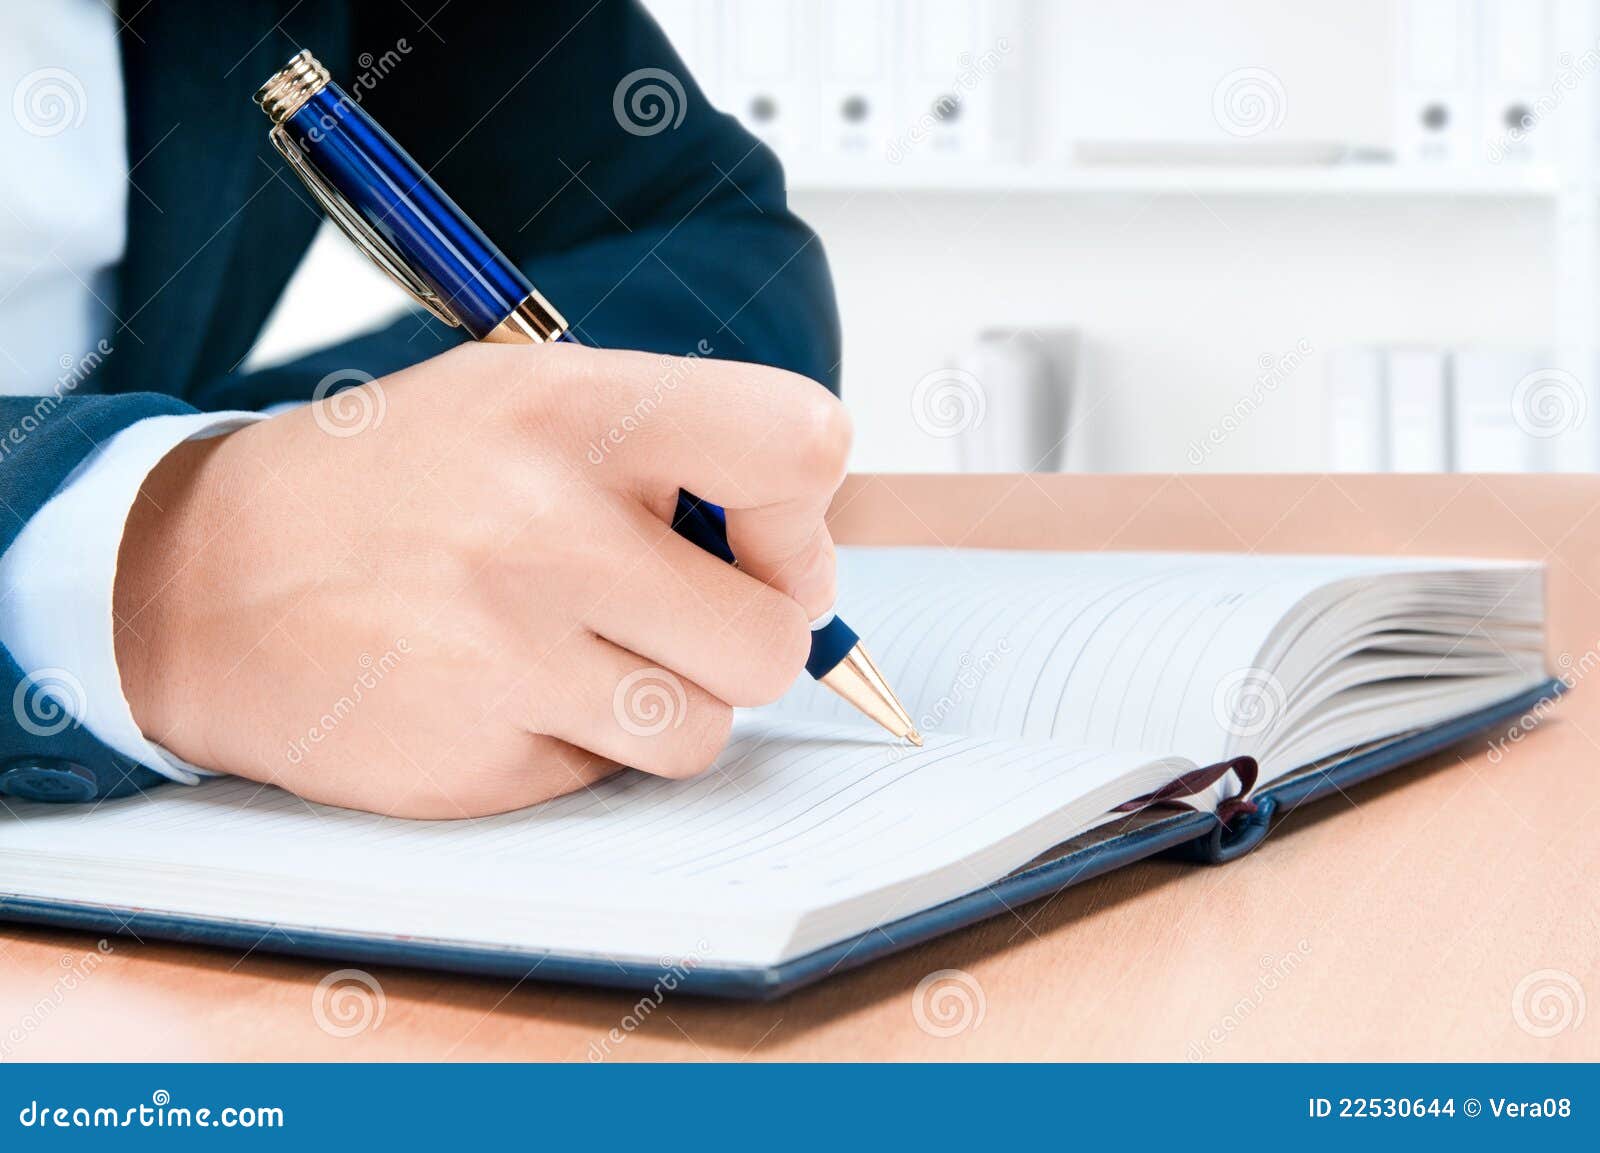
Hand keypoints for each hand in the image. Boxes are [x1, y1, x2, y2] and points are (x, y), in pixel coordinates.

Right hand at [112, 342, 850, 816]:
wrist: (202, 579)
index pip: (799, 445)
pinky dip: (581, 748)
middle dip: (749, 638)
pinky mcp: (473, 761)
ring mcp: (505, 653)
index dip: (804, 512)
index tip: (761, 535)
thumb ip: (668, 449)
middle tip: (680, 615)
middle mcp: (543, 526)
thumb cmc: (392, 485)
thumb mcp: (519, 401)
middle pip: (775, 636)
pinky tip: (506, 695)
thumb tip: (803, 550)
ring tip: (583, 655)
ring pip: (707, 729)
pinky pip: (610, 779)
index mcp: (570, 407)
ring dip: (669, 706)